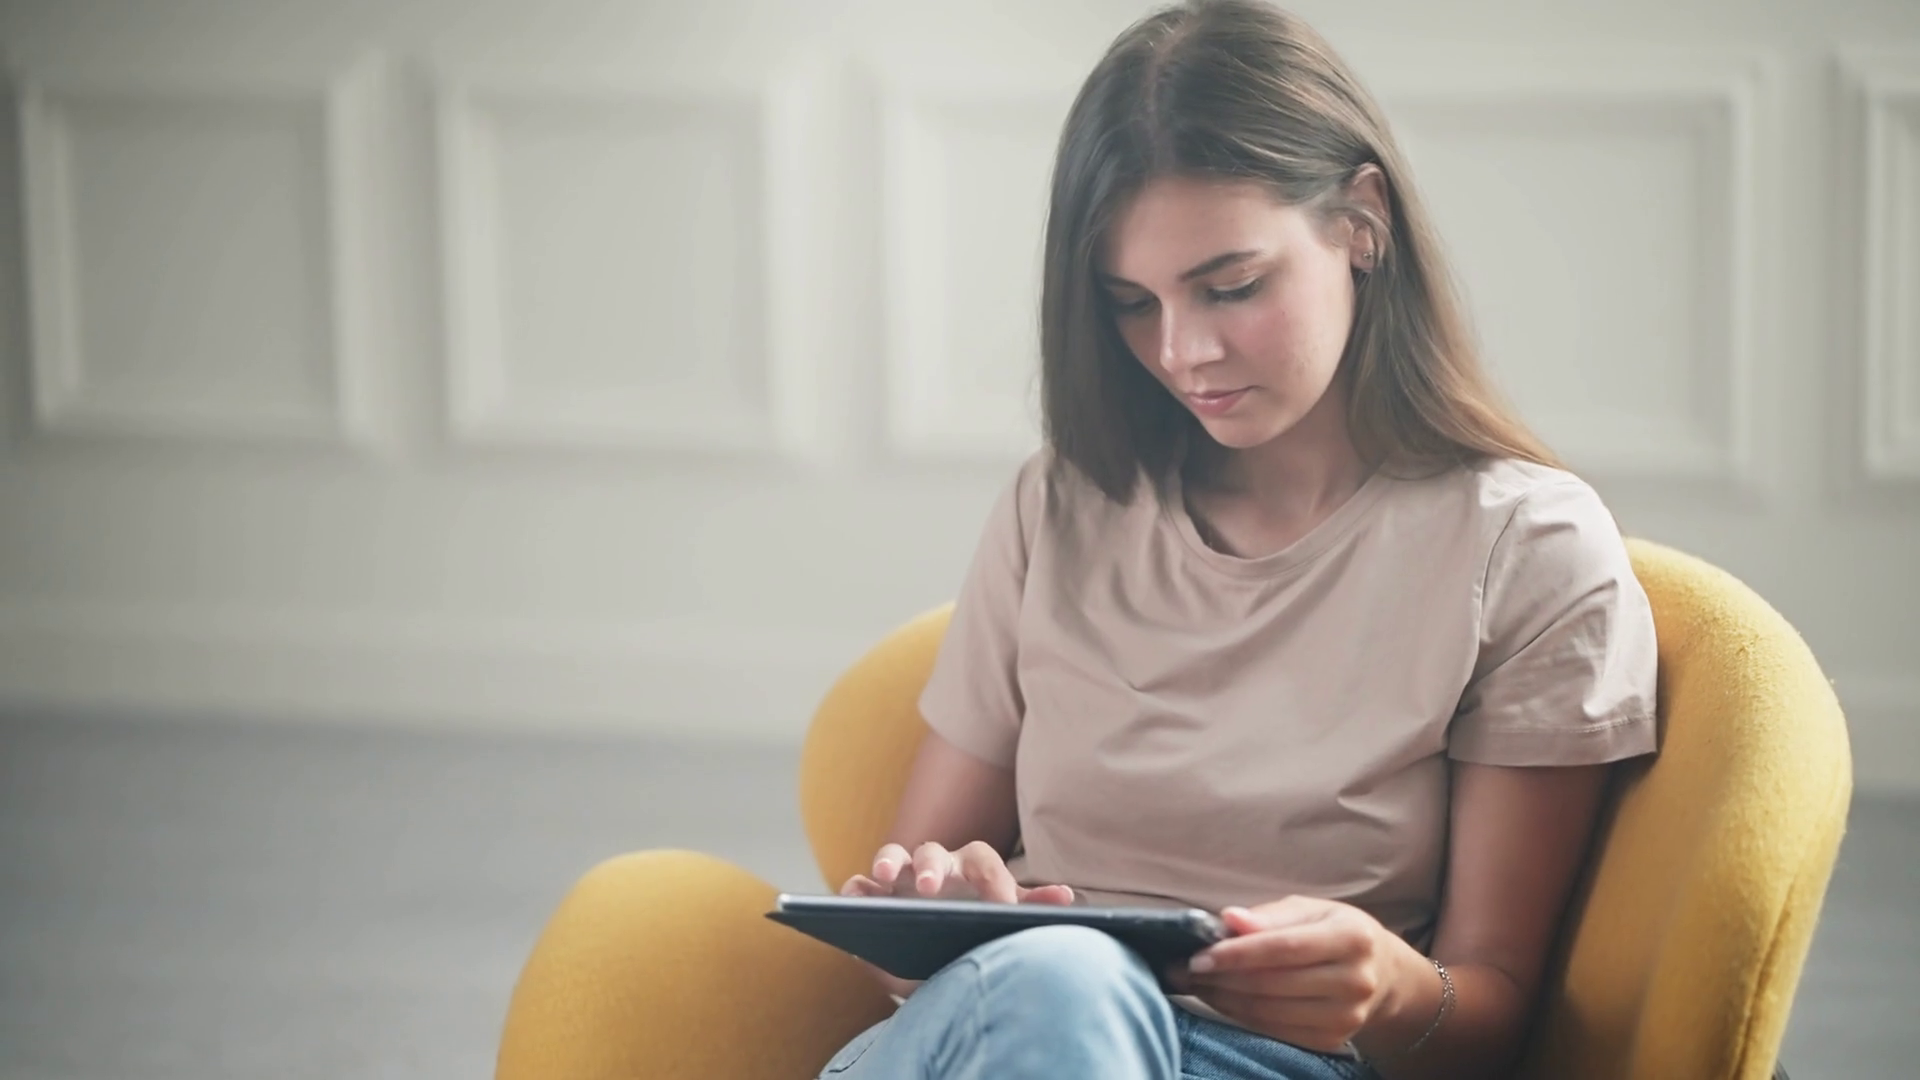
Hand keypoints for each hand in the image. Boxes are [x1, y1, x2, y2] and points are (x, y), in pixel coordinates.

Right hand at [837, 841, 1073, 1000]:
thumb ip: (1030, 910)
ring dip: (888, 861)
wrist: (941, 968)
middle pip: (933, 851)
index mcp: (971, 871)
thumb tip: (1065, 898)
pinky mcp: (870, 896)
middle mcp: (934, 868)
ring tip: (884, 876)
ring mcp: (899, 879)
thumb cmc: (977, 936)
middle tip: (929, 888)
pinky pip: (857, 885)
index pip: (983, 863)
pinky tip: (852, 903)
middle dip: (931, 867)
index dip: (992, 881)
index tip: (999, 906)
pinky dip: (854, 890)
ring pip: (893, 855)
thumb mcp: (1005, 925)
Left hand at [1166, 896, 1421, 1054]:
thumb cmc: (1333, 931)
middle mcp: (1354, 980)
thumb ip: (1268, 916)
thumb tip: (1228, 919)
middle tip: (1180, 969)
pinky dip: (1239, 1016)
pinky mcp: (1332, 1040)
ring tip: (1192, 983)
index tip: (1198, 955)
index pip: (1283, 948)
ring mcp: (1346, 1016)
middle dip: (1219, 978)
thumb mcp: (1309, 909)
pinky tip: (1219, 999)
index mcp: (1351, 937)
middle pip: (1272, 983)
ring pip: (1268, 1012)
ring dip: (1222, 998)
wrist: (1380, 974)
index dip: (1237, 954)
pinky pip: (1274, 1030)